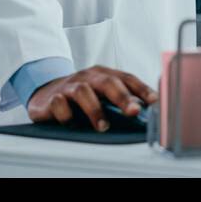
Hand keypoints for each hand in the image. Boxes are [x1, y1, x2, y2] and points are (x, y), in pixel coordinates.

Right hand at [26, 66, 157, 129]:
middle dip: (122, 97)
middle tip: (134, 112)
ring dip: (95, 110)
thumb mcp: (101, 93)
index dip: (142, 89)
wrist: (46, 92)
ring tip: (103, 127)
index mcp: (103, 74)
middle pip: (108, 82)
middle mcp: (88, 77)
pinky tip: (71, 123)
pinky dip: (66, 114)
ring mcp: (70, 86)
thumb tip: (146, 114)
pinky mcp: (52, 98)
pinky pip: (58, 103)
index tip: (154, 101)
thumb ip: (121, 100)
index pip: (126, 78)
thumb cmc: (82, 95)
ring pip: (83, 91)